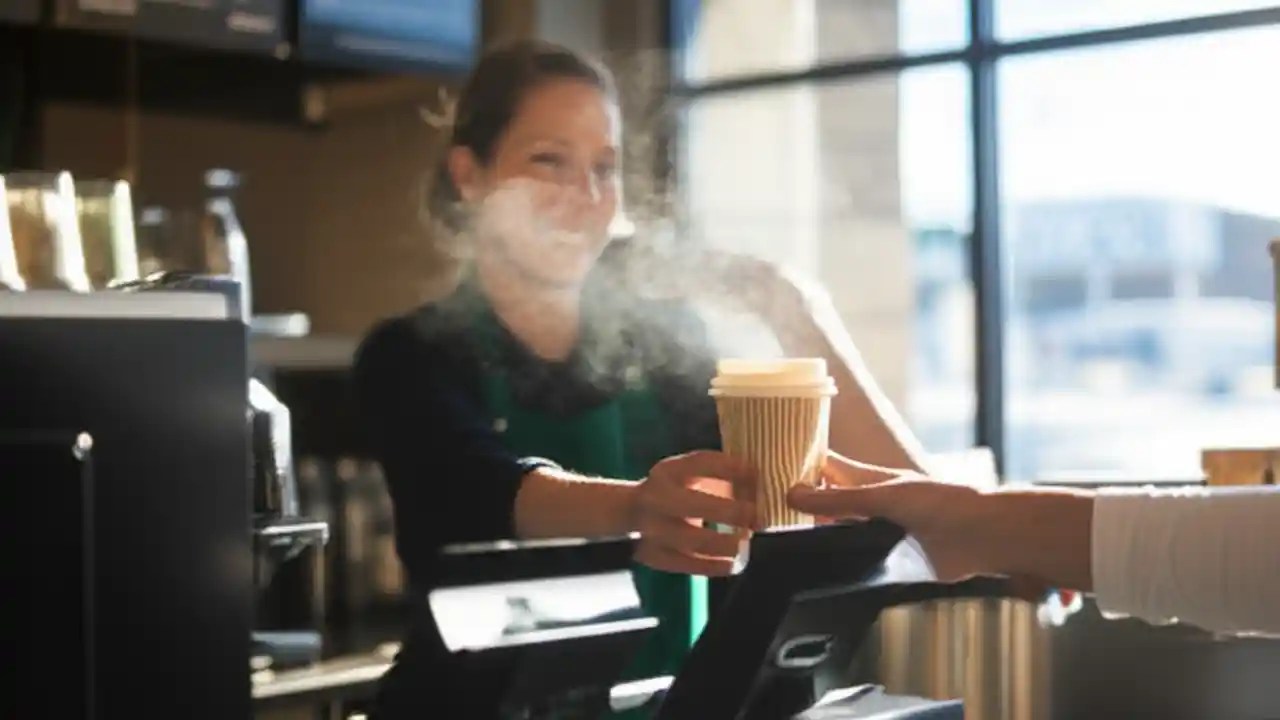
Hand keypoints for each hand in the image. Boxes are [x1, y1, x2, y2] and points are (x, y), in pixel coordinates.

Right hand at [632, 451, 756, 576]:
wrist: (633, 512)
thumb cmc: (679, 490)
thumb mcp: (691, 473)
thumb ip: (723, 476)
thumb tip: (762, 487)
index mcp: (669, 471)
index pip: (701, 462)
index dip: (731, 467)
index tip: (756, 474)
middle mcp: (657, 497)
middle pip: (696, 505)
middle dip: (732, 511)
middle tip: (756, 517)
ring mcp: (653, 529)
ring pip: (694, 540)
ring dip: (727, 543)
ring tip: (744, 540)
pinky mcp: (655, 556)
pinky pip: (690, 565)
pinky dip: (716, 566)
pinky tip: (734, 562)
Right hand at [791, 453, 1086, 602]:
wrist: (979, 537)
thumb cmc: (940, 503)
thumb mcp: (882, 497)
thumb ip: (838, 499)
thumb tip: (792, 492)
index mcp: (865, 479)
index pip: (824, 464)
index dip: (798, 460)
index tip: (765, 463)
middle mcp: (867, 503)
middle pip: (825, 499)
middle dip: (799, 501)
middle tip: (762, 508)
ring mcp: (875, 530)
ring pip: (836, 528)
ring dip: (814, 532)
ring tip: (778, 537)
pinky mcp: (886, 556)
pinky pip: (853, 556)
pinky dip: (835, 558)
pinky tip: (815, 564)